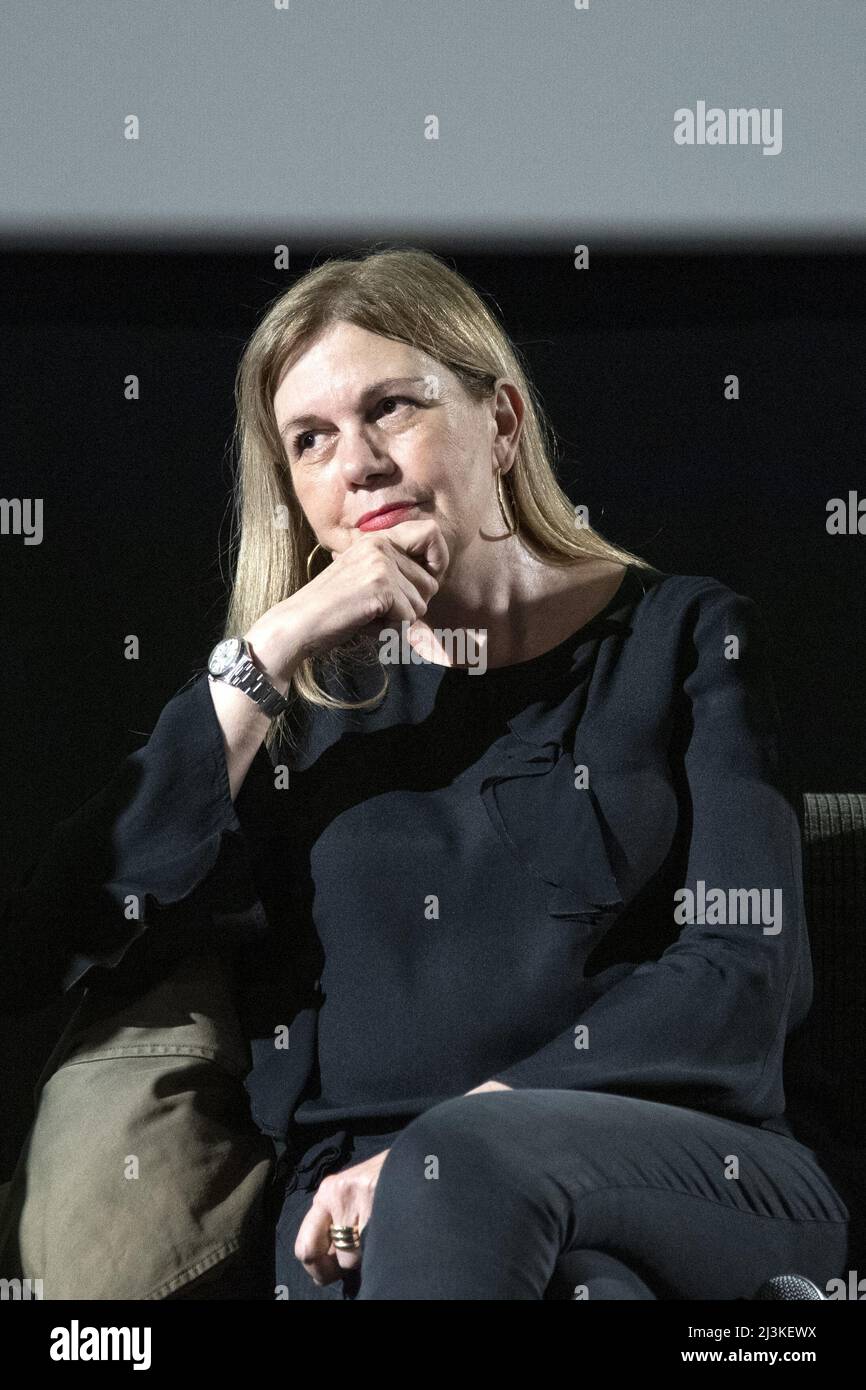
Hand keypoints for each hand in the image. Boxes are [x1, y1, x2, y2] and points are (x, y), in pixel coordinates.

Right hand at [247, 518, 449, 680]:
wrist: (299, 623)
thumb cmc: (333, 610)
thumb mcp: (366, 580)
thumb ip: (396, 574)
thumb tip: (434, 584)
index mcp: (377, 539)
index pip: (429, 532)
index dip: (438, 557)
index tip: (429, 578)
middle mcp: (381, 544)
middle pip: (430, 582)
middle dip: (411, 605)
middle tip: (379, 610)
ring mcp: (381, 564)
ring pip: (421, 604)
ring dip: (398, 620)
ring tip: (367, 615)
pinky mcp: (380, 586)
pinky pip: (408, 618)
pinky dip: (389, 629)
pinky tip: (364, 622)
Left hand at [293, 1081, 510, 1288]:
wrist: (424, 1150)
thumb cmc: (394, 1174)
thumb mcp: (359, 1190)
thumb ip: (343, 1216)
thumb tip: (333, 1262)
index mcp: (329, 1191)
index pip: (305, 1246)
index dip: (318, 1269)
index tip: (331, 1274)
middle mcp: (337, 1194)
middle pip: (331, 1257)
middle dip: (344, 1267)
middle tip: (363, 1259)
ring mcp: (357, 1200)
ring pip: (355, 1259)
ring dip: (370, 1256)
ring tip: (387, 1230)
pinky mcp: (378, 1202)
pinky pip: (375, 1250)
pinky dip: (385, 1250)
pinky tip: (396, 1229)